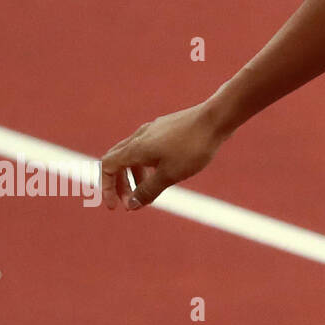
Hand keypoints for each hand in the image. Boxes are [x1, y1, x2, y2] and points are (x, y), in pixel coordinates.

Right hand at [99, 104, 225, 210]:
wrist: (217, 118)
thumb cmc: (193, 147)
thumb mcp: (169, 175)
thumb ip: (148, 190)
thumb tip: (131, 205)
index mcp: (136, 147)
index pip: (107, 167)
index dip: (107, 188)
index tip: (115, 206)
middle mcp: (140, 136)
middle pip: (118, 161)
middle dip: (120, 184)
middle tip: (130, 203)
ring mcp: (154, 130)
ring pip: (134, 154)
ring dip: (135, 176)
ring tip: (148, 191)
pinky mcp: (167, 128)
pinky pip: (149, 148)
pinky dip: (148, 164)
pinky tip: (164, 172)